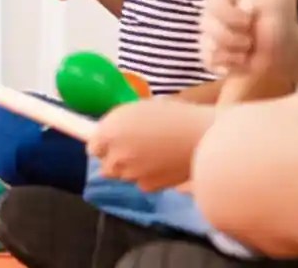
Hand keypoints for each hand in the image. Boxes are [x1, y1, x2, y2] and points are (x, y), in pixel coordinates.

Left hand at [88, 99, 214, 191]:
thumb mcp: (139, 110)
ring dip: (131, 169)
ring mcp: (131, 175)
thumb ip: (117, 125)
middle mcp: (115, 156)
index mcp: (109, 132)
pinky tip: (163, 165)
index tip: (115, 140)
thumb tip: (108, 134)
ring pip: (123, 176)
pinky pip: (141, 183)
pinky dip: (148, 177)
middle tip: (135, 147)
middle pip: (106, 166)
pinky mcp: (147, 187)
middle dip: (116, 158)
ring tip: (154, 155)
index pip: (93, 148)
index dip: (104, 144)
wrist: (203, 137)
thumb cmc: (175, 115)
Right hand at [199, 0, 297, 75]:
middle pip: (215, 13)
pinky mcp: (208, 56)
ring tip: (251, 43)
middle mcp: (211, 9)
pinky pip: (214, 58)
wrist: (282, 49)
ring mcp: (208, 33)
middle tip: (254, 24)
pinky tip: (243, 57)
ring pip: (216, 38)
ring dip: (241, 44)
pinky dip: (234, 60)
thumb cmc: (278, 7)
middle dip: (239, 22)